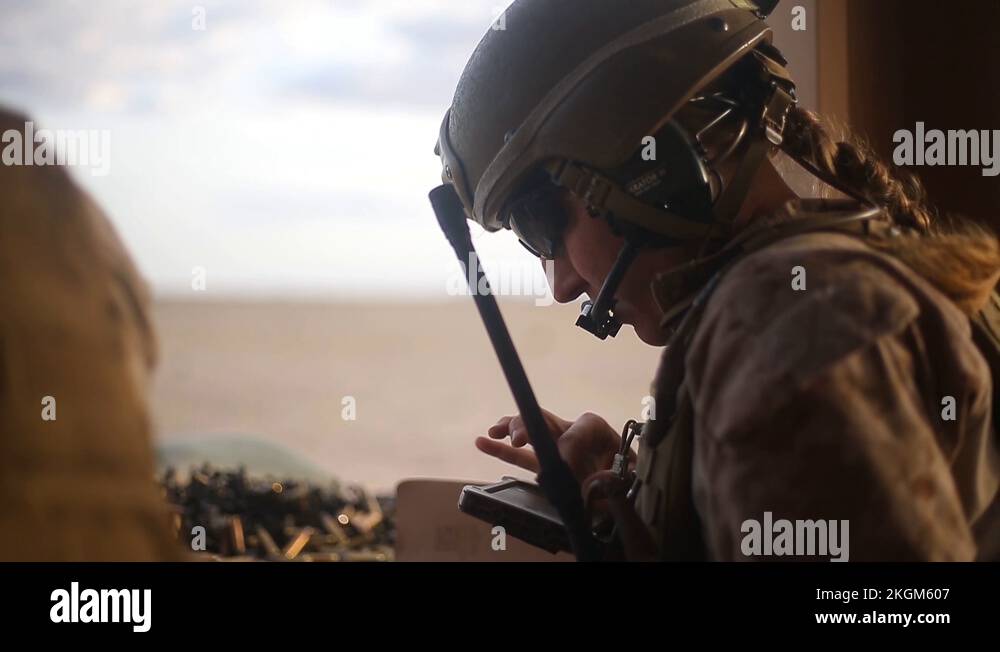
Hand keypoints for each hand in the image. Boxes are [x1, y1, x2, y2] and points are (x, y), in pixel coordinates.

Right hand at [475, 410, 627, 482]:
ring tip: (495, 432)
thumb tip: (595, 481)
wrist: (623, 494)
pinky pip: (521, 454)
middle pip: (548, 419)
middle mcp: (574, 434)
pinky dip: (501, 448)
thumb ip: (616, 482)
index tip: (565, 464)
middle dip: (530, 425)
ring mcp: (556, 447)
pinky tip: (483, 442)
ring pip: (530, 430)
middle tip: (519, 440)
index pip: (581, 428)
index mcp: (599, 432)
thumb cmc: (627, 481)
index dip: (570, 444)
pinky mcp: (545, 464)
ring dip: (512, 429)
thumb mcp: (631, 480)